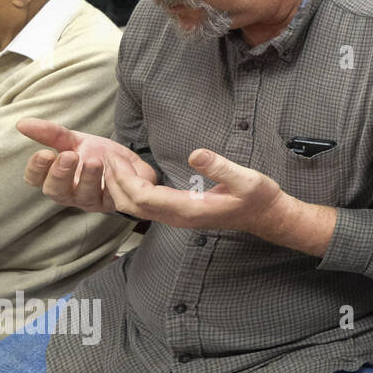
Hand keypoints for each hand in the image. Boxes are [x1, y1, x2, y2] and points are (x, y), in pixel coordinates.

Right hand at [19, 118, 157, 213]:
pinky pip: (114, 199)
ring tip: (94, 161)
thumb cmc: (95, 154)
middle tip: (69, 155)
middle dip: (61, 174)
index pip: (36, 180)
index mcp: (55, 178)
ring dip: (89, 178)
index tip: (45, 153)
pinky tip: (117, 168)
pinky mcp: (116, 202)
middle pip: (56, 192)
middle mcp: (71, 194)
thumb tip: (22, 123)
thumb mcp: (74, 140)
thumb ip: (51, 134)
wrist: (129, 162)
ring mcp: (93, 200)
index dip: (37, 169)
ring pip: (85, 197)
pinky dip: (115, 183)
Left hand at [101, 148, 288, 237]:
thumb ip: (221, 167)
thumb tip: (196, 153)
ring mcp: (178, 218)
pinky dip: (131, 191)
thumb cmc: (258, 197)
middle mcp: (178, 217)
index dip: (125, 178)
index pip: (144, 197)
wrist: (266, 216)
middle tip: (105, 156)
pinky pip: (146, 207)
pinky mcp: (179, 214)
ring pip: (136, 209)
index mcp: (189, 209)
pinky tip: (131, 175)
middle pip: (132, 205)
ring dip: (120, 187)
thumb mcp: (246, 178)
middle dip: (114, 182)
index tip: (116, 156)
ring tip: (114, 164)